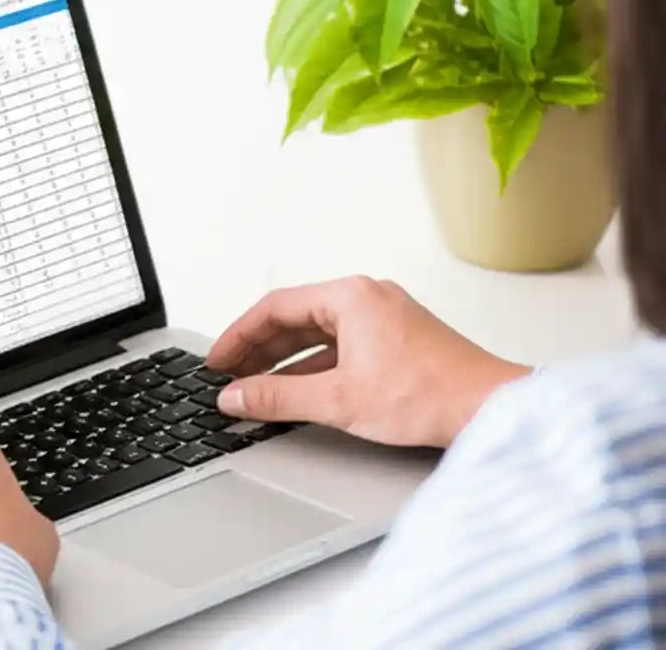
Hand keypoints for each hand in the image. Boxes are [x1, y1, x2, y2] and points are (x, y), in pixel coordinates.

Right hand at [206, 277, 530, 448]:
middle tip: (228, 375)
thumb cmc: (430, 395)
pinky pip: (339, 347)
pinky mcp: (396, 342)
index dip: (238, 335)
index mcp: (350, 297)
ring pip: (317, 334)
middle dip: (257, 349)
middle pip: (294, 318)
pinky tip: (297, 391)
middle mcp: (367, 299)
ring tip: (254, 386)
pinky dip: (312, 367)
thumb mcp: (337, 399)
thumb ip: (276, 396)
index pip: (274, 307)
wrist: (491, 409)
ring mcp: (384, 319)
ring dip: (283, 360)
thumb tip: (235, 396)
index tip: (216, 360)